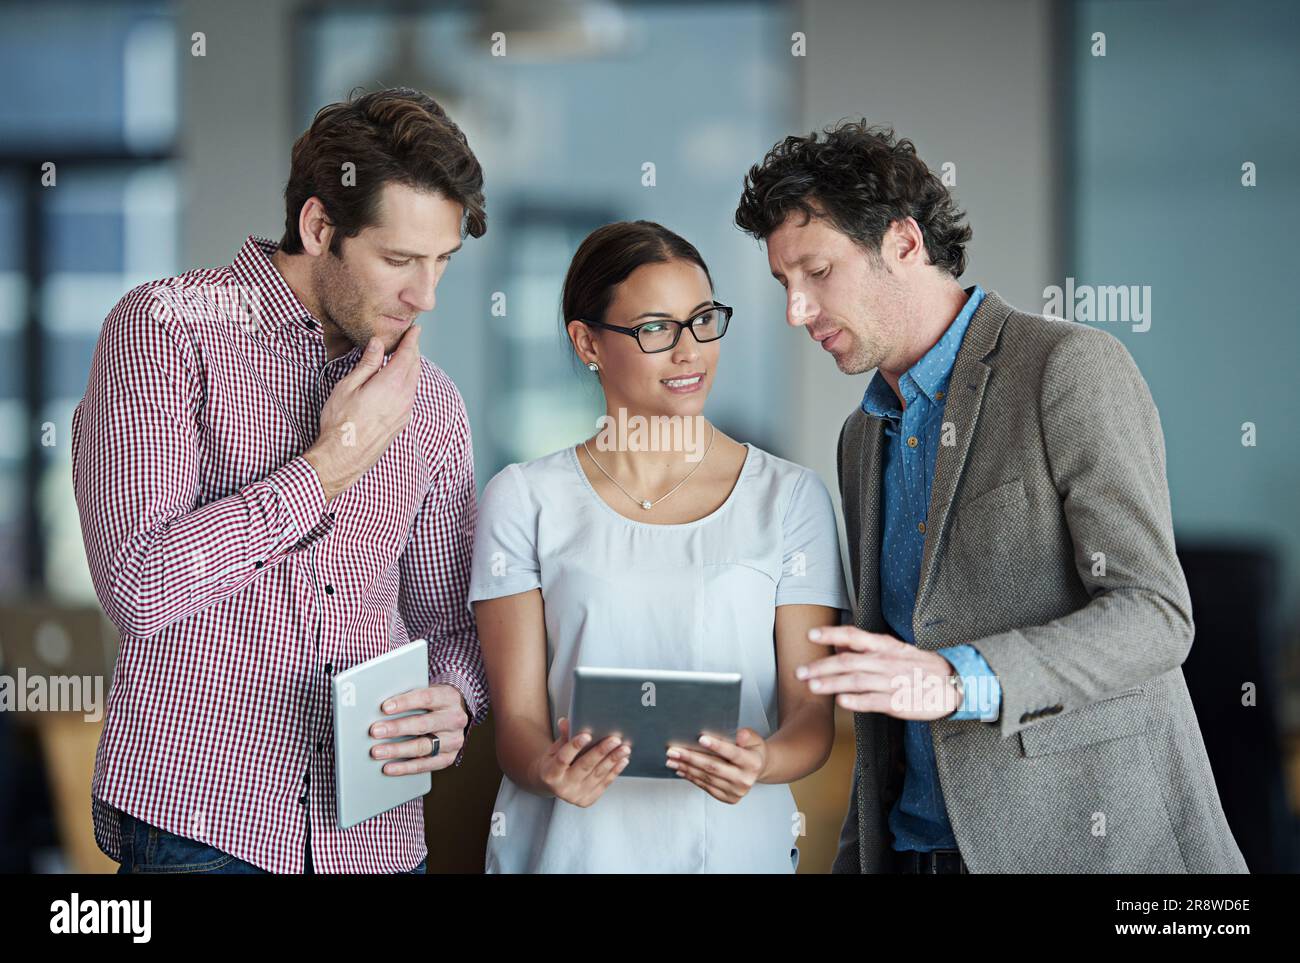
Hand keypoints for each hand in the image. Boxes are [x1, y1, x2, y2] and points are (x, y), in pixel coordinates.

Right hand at [304, 325, 421, 501]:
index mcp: (392, 383)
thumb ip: (367, 364)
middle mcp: (404, 397)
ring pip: (414, 383)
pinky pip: (410, 396)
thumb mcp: (348, 386)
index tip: (415, 329)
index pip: (408, 355)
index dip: (412, 340)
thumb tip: (378, 345)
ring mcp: (405, 411)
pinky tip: (398, 382)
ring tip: (403, 358)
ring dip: (411, 368)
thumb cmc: (341, 421)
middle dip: (413, 351)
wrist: (344, 456)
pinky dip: (408, 383)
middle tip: (409, 340)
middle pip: (415, 367)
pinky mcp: (402, 422)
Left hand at [369, 682, 467, 774]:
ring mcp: (453, 740)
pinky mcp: (448, 758)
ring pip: (423, 747)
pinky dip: (404, 767)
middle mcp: (454, 719)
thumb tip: (377, 708)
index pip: (427, 698)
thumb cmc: (432, 703)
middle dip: (396, 728)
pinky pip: (425, 765)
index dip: (405, 702)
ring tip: (377, 751)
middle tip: (375, 731)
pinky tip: (388, 767)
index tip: (385, 707)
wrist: (453, 715)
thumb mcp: (426, 692)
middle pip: (423, 724)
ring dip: (397, 750)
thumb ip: (408, 698)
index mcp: (448, 698)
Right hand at [534, 717, 629, 806]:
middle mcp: (563, 788)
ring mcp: (576, 796)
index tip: (587, 734)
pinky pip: (604, 783)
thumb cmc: (553, 764)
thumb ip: (563, 737)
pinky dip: (615, 771)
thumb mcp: (553, 750)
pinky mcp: (587, 800)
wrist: (552, 786)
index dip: (574, 746)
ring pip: (598, 775)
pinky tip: (623, 760)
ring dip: (613, 760)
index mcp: (550, 774)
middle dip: (601, 751)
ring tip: (624, 748)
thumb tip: (566, 721)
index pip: (563, 759)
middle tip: (614, 739)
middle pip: (584, 766)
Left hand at [666, 728, 766, 803]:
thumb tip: (739, 735)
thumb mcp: (754, 739)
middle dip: (690, 758)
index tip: (701, 739)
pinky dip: (692, 778)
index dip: (717, 746)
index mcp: (753, 763)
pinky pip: (706, 787)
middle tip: (673, 751)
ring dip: (686, 768)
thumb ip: (746, 735)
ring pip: (706, 778)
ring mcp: (736, 791)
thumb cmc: (752, 751)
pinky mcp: (728, 798)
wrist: (758, 768)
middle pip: (713, 767)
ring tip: (672, 760)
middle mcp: (745, 779)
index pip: (732, 753)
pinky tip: (682, 770)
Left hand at [795, 626, 962, 719]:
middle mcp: (886, 662)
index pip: (855, 636)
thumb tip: (840, 643)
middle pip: (848, 661)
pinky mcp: (898, 703)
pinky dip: (857, 702)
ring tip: (812, 686)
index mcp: (885, 647)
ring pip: (856, 681)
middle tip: (800, 671)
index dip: (832, 634)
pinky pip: (874, 701)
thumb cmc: (920, 666)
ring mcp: (892, 682)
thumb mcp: (895, 650)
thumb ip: (867, 647)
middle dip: (821, 666)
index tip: (812, 635)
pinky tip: (842, 702)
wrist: (953, 683)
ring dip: (832, 684)